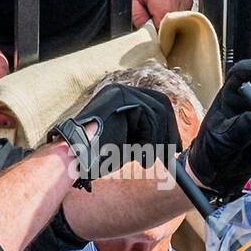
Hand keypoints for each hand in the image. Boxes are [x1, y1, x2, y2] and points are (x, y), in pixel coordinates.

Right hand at [53, 83, 181, 183]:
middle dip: (169, 130)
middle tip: (172, 151)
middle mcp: (120, 91)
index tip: (174, 145)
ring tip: (144, 157)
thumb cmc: (97, 156)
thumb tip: (169, 142)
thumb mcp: (127, 143)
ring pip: (156, 112)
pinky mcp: (120, 98)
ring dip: (156, 139)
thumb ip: (144, 136)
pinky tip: (139, 153)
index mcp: (120, 100)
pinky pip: (148, 117)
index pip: (155, 104)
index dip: (168, 124)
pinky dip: (148, 139)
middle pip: (160, 103)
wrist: (75, 159)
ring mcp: (119, 92)